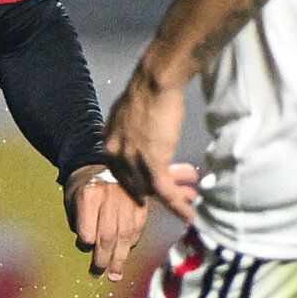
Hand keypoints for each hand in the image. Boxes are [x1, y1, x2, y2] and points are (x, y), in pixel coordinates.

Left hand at [64, 165, 148, 279]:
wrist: (104, 163)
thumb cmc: (83, 185)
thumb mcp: (72, 197)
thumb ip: (78, 220)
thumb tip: (88, 246)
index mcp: (89, 194)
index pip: (88, 228)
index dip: (85, 242)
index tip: (84, 246)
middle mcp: (111, 197)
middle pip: (107, 235)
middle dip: (102, 258)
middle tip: (98, 273)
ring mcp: (129, 200)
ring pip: (125, 235)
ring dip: (119, 258)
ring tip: (114, 274)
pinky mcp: (142, 204)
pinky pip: (137, 229)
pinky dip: (131, 243)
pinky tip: (125, 253)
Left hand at [101, 72, 196, 221]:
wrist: (155, 83)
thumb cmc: (146, 91)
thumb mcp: (125, 113)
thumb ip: (125, 130)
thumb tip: (132, 134)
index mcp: (107, 143)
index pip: (120, 172)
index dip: (135, 182)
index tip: (146, 190)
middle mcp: (116, 155)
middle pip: (136, 183)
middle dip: (155, 193)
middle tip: (173, 197)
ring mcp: (133, 161)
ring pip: (153, 189)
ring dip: (172, 201)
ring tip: (187, 209)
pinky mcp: (153, 163)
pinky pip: (165, 190)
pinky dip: (177, 205)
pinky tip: (188, 214)